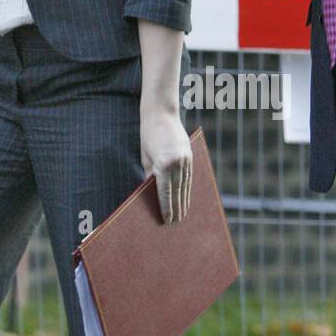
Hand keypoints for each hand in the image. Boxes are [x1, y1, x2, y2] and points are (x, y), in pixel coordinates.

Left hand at [140, 109, 192, 223]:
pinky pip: (189, 176)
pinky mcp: (190, 155)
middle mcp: (177, 163)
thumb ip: (151, 177)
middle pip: (178, 191)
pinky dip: (188, 188)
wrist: (161, 113)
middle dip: (177, 208)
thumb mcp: (146, 158)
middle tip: (177, 222)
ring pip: (186, 185)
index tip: (168, 220)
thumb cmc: (148, 136)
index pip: (165, 192)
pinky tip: (187, 197)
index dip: (166, 208)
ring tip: (184, 213)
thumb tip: (155, 194)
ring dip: (185, 200)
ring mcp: (186, 159)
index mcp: (163, 164)